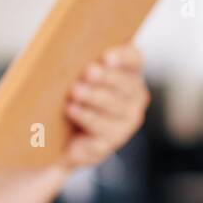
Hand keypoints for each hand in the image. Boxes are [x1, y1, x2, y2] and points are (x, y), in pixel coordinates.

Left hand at [63, 45, 149, 168]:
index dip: (122, 57)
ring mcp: (124, 124)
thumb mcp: (80, 77)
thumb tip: (70, 57)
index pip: (133, 60)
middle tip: (86, 74)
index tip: (106, 57)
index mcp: (129, 74)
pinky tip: (73, 133)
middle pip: (124, 85)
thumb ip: (82, 64)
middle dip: (105, 80)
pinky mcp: (108, 145)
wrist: (68, 135)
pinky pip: (99, 141)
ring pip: (113, 112)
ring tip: (71, 104)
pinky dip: (85, 136)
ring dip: (92, 106)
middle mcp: (133, 98)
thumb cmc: (76, 95)